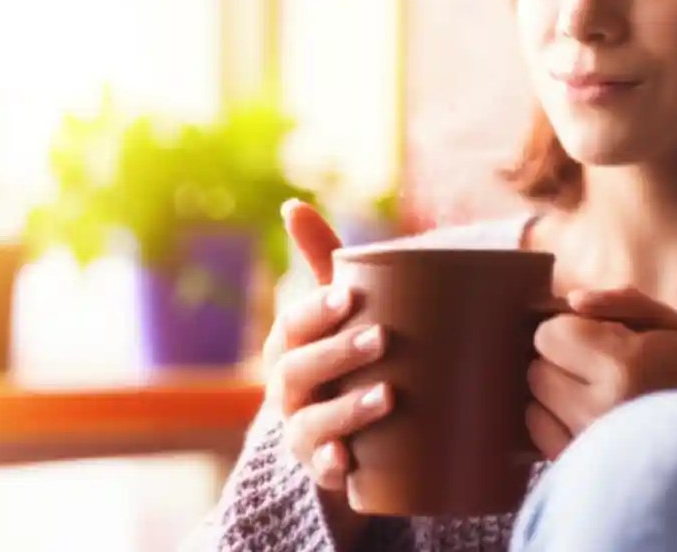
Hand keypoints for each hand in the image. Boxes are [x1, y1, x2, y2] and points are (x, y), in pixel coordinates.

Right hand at [263, 200, 393, 491]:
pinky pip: (321, 473)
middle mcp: (287, 390)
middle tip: (382, 338)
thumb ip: (321, 258)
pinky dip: (331, 465)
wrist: (344, 434)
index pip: (292, 326)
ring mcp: (302, 433)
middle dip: (338, 354)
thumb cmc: (342, 353)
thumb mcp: (336, 309)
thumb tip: (291, 204)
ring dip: (346, 409)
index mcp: (289, 347)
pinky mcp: (322, 471)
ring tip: (389, 396)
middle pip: (299, 371)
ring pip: (312, 423)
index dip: (315, 311)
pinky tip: (349, 461)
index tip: (348, 297)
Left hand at [526, 287, 676, 459]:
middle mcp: (597, 407)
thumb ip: (622, 301)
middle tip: (598, 368)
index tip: (595, 339)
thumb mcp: (674, 325)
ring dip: (555, 394)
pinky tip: (585, 419)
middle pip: (538, 368)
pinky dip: (554, 422)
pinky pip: (538, 433)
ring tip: (594, 397)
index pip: (550, 334)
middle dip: (561, 361)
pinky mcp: (578, 469)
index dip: (569, 330)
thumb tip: (572, 300)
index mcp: (623, 365)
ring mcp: (585, 444)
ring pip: (533, 401)